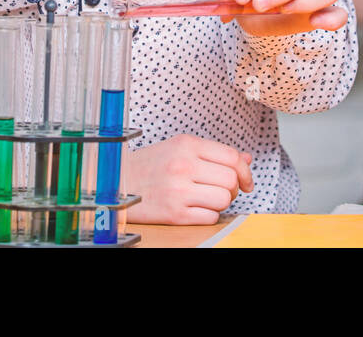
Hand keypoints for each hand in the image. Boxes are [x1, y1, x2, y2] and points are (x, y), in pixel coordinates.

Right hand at [121, 134, 253, 224]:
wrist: (116, 182)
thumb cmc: (149, 165)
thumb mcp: (179, 148)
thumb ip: (214, 153)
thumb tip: (246, 159)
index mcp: (186, 145)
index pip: (232, 157)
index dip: (245, 171)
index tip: (246, 181)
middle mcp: (183, 165)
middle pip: (231, 180)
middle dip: (233, 188)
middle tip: (222, 189)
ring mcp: (178, 191)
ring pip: (224, 200)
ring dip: (221, 202)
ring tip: (207, 198)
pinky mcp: (174, 214)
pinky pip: (210, 217)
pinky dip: (208, 215)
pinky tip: (196, 208)